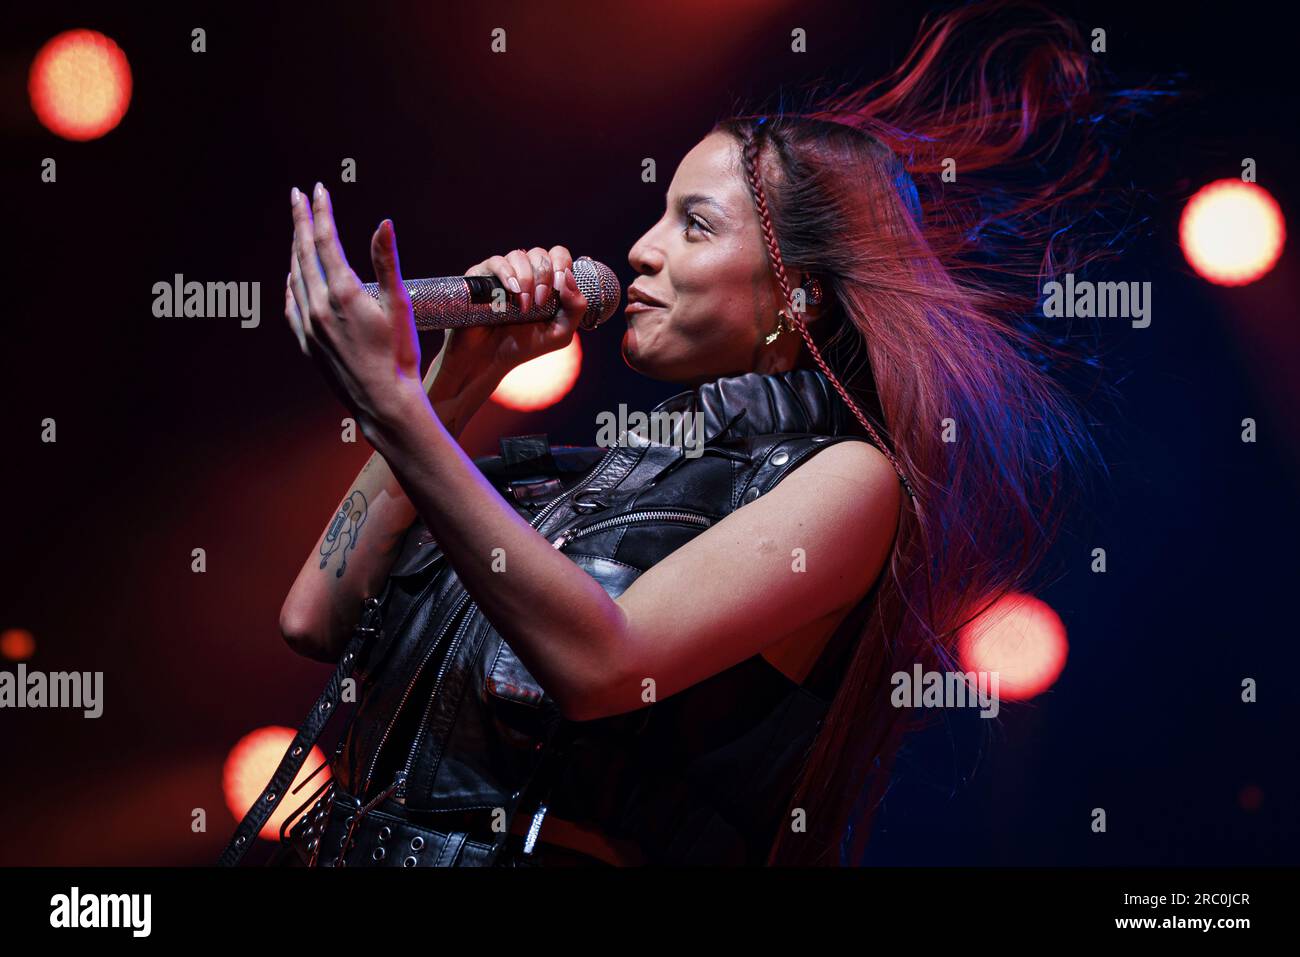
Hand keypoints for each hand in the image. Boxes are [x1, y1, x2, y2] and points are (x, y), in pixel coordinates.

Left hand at [284, 183, 423, 437]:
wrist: (384, 402)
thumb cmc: (399, 355)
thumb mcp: (399, 305)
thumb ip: (386, 262)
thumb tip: (383, 223)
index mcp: (342, 293)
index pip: (325, 241)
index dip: (321, 212)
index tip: (317, 189)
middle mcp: (318, 306)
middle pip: (303, 252)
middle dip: (301, 221)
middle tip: (297, 196)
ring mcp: (308, 326)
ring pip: (295, 276)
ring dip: (296, 249)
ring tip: (298, 229)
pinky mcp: (306, 343)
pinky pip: (290, 304)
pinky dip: (291, 282)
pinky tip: (292, 276)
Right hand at [439, 245, 587, 382]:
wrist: (491, 359)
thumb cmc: (525, 346)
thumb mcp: (561, 333)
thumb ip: (576, 307)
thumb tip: (569, 276)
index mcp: (547, 282)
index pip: (558, 255)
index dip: (561, 265)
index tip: (558, 287)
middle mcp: (525, 273)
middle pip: (540, 253)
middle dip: (544, 276)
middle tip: (540, 302)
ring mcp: (503, 273)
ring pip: (518, 255)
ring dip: (526, 279)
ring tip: (523, 306)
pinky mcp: (481, 276)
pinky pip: (496, 262)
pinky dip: (507, 274)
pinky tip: (511, 291)